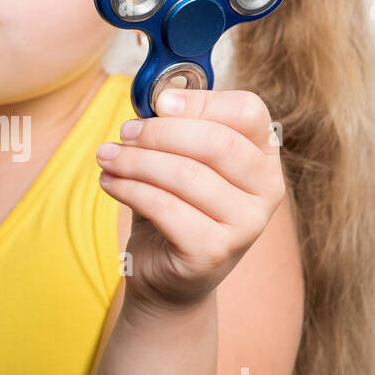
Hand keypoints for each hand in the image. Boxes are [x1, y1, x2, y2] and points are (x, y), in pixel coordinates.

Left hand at [96, 87, 284, 315]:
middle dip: (160, 132)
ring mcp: (247, 224)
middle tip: (125, 133)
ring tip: (107, 157)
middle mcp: (267, 189)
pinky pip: (165, 207)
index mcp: (264, 156)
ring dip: (136, 161)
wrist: (171, 278)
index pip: (248, 111)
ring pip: (185, 174)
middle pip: (216, 142)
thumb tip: (158, 96)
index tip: (159, 103)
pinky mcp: (215, 251)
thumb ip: (176, 127)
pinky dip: (129, 189)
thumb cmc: (176, 209)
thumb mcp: (179, 160)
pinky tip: (110, 182)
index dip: (202, 102)